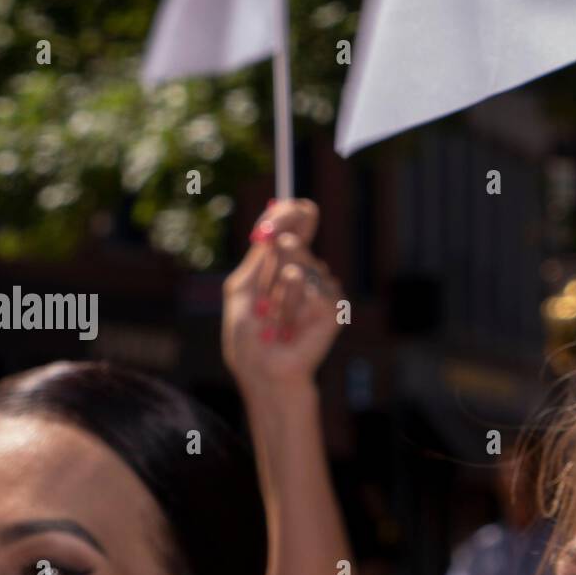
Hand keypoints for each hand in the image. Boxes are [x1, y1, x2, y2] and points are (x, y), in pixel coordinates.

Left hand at [222, 199, 345, 403]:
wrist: (262, 370)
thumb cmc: (248, 335)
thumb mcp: (243, 287)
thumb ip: (258, 255)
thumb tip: (271, 220)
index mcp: (284, 263)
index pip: (296, 225)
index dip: (292, 213)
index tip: (289, 204)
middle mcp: (306, 271)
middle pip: (299, 237)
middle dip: (282, 247)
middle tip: (271, 263)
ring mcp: (321, 289)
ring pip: (303, 264)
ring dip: (279, 290)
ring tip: (271, 316)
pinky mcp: (332, 308)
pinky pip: (312, 289)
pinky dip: (292, 305)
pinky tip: (287, 326)